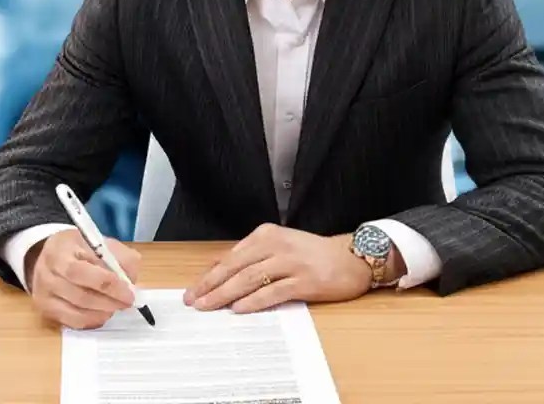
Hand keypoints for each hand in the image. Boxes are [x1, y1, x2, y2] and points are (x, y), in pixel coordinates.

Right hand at [25, 229, 141, 329]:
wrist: (50, 255)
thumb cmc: (79, 249)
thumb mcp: (100, 242)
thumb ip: (120, 257)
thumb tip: (131, 280)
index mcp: (60, 251)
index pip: (81, 272)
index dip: (108, 285)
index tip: (129, 292)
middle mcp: (47, 274)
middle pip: (80, 296)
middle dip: (109, 301)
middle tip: (127, 302)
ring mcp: (44, 294)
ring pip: (77, 312)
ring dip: (103, 312)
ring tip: (116, 306)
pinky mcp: (46, 310)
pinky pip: (72, 322)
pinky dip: (92, 321)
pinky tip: (103, 313)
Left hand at [183, 224, 376, 313]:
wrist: (351, 258)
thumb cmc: (312, 255)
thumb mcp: (278, 246)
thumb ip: (249, 256)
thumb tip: (216, 268)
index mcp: (266, 235)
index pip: (230, 257)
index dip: (208, 275)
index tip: (192, 291)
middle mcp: (276, 245)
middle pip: (236, 267)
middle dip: (211, 286)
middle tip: (193, 301)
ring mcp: (291, 262)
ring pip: (250, 279)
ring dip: (226, 294)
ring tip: (209, 307)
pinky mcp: (305, 280)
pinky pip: (273, 291)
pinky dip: (254, 301)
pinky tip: (239, 309)